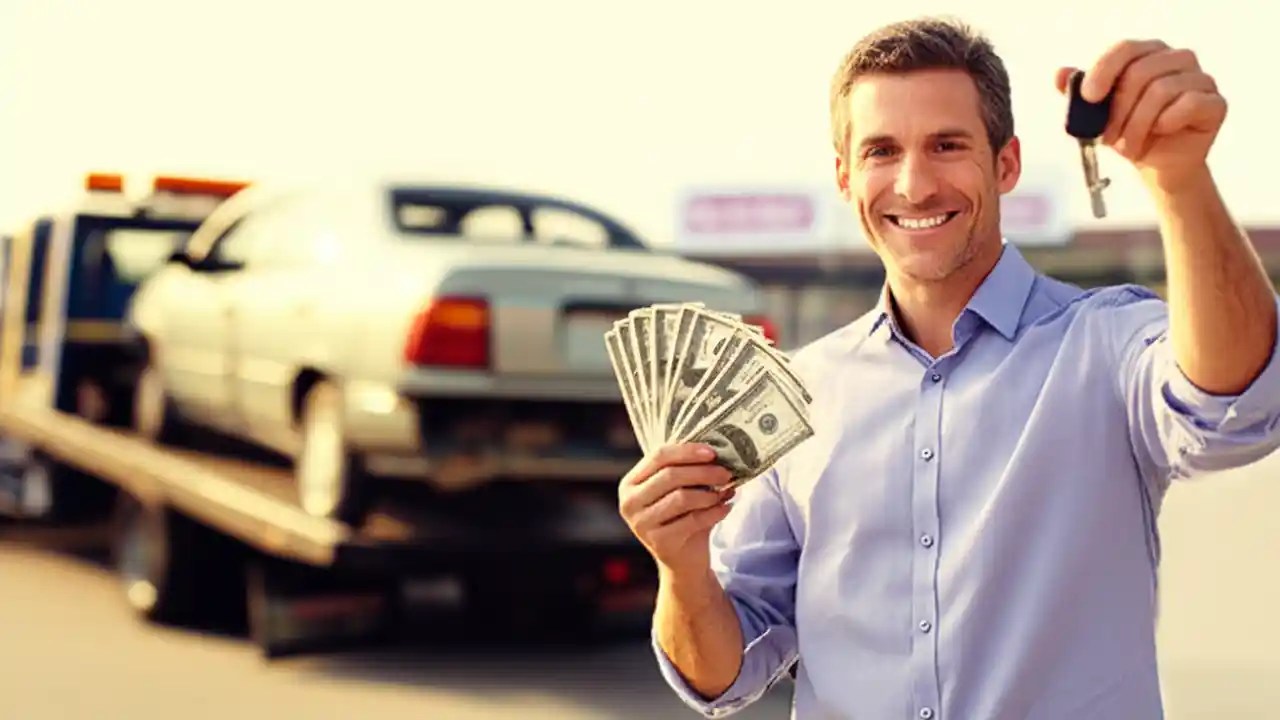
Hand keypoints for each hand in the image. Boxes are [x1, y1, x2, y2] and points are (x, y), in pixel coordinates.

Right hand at [618, 443, 735, 577]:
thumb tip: (716, 452)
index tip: (712, 452)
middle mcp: (629, 503)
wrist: (683, 561)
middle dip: (703, 471)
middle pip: (670, 475)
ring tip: (726, 492)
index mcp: (630, 483)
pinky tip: (726, 508)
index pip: (658, 456)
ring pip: (682, 497)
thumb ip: (687, 470)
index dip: (687, 451)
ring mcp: (641, 524)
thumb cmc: (682, 517)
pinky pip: (692, 520)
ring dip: (710, 493)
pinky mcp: (659, 542)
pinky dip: (714, 512)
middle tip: (726, 473)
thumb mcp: (679, 491)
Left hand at [1056, 40, 1226, 192]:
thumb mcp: (1098, 113)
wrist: (1156, 164)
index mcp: (1148, 53)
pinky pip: (1188, 104)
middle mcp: (1178, 58)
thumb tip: (1059, 74)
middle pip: (1141, 72)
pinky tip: (1160, 133)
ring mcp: (1201, 79)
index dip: (1104, 70)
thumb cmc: (1128, 131)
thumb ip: (1080, 92)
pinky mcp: (1215, 103)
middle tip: (1108, 137)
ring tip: (1128, 146)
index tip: (1089, 97)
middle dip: (1118, 110)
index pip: (1125, 49)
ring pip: (1161, 91)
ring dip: (1136, 125)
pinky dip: (1166, 122)